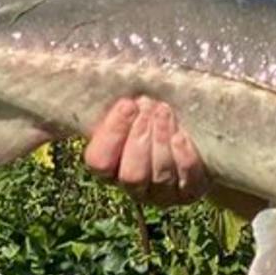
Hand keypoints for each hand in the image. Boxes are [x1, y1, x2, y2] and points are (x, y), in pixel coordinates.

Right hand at [83, 96, 210, 205]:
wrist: (194, 136)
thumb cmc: (152, 117)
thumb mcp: (129, 108)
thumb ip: (110, 103)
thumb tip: (81, 82)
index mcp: (110, 165)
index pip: (98, 161)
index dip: (112, 134)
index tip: (127, 103)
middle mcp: (134, 185)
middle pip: (131, 175)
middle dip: (139, 138)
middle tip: (149, 107)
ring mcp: (163, 192)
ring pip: (159, 177)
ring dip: (161, 141)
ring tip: (165, 112)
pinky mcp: (190, 191)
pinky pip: (187, 180)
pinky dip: (184, 158)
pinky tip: (182, 136)